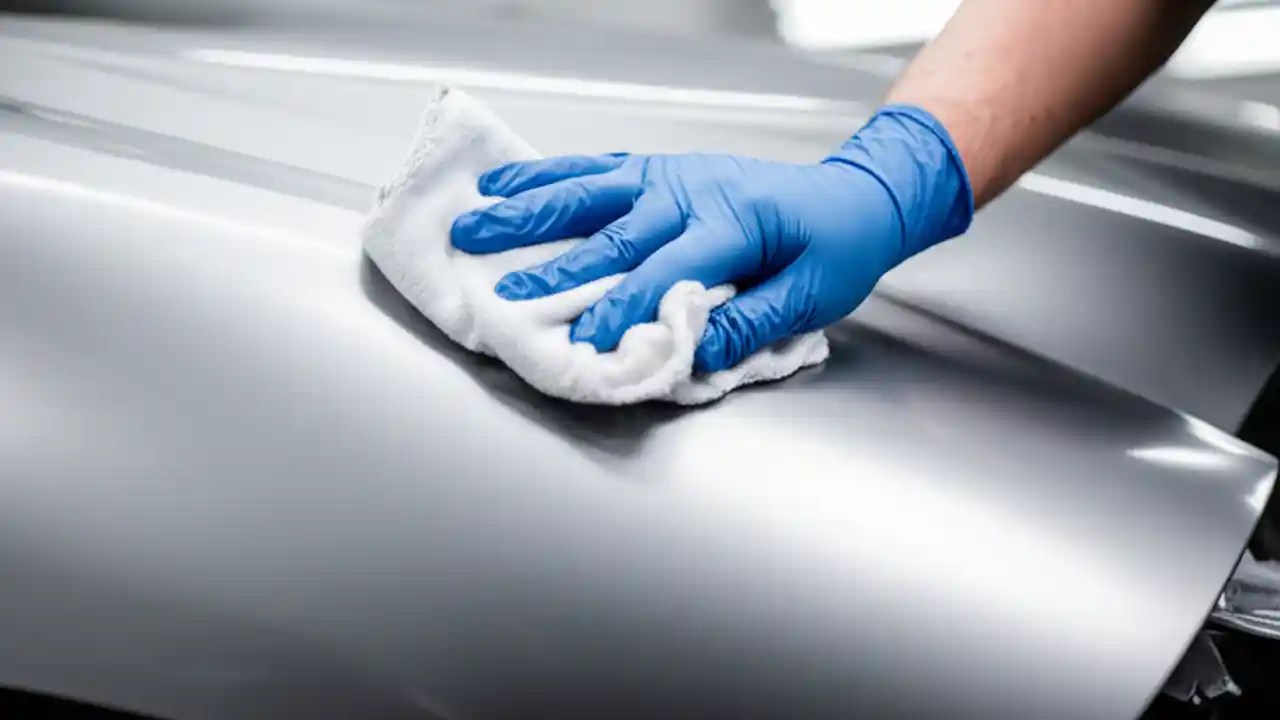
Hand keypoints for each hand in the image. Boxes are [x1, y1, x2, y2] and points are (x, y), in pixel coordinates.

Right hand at [450, 106, 971, 372]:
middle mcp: (694, 192)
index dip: (623, 310)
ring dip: (530, 206)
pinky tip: (510, 181)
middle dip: (553, 263)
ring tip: (477, 218)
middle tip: (504, 290)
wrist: (855, 193)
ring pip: (591, 189)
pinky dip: (551, 174)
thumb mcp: (815, 295)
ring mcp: (672, 175)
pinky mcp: (662, 170)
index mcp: (735, 224)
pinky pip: (599, 168)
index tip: (585, 342)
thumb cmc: (837, 246)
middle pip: (612, 229)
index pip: (665, 274)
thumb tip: (694, 351)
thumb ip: (752, 322)